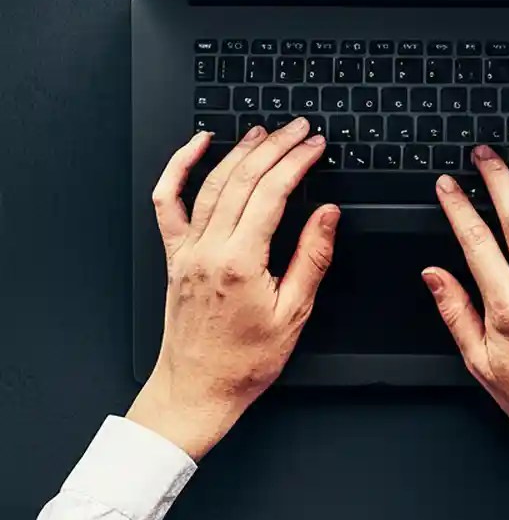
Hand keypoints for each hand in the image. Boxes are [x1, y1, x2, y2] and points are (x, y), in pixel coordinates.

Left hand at [127, 119, 338, 459]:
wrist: (198, 389)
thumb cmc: (245, 361)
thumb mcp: (294, 313)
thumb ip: (312, 257)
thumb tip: (328, 214)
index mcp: (240, 263)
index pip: (272, 194)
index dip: (297, 163)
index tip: (316, 146)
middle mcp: (208, 249)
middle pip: (242, 180)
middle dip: (275, 147)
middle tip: (299, 130)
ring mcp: (187, 250)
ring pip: (211, 183)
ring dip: (239, 151)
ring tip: (265, 132)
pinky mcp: (174, 255)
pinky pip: (168, 202)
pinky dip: (179, 168)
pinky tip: (196, 147)